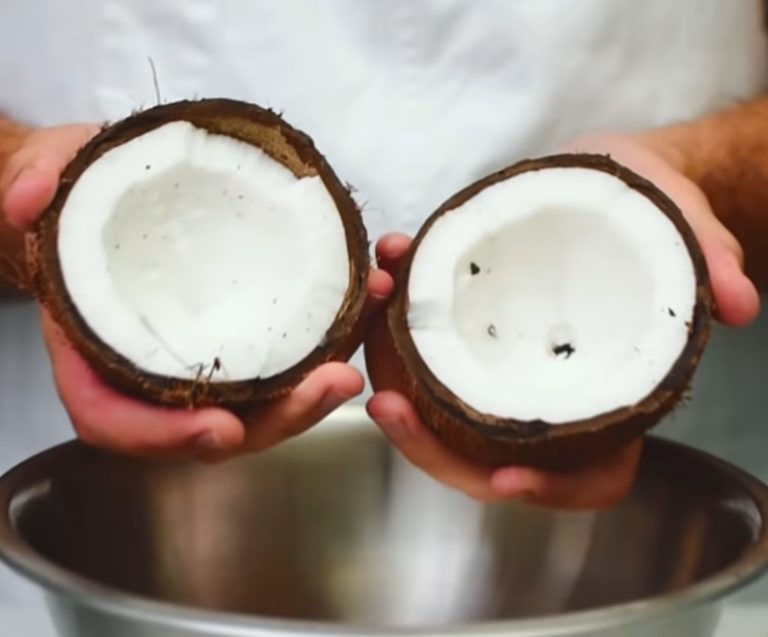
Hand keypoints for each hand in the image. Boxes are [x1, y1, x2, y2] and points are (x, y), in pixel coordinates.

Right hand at [2, 124, 394, 458]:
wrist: (114, 201)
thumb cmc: (81, 204)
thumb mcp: (52, 182)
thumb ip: (36, 188)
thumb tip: (29, 200)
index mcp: (96, 353)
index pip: (117, 419)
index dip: (164, 434)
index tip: (219, 426)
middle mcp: (153, 372)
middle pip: (210, 425)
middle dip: (277, 417)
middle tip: (334, 383)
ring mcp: (201, 362)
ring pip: (257, 405)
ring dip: (314, 392)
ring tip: (359, 358)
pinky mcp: (240, 338)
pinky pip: (282, 362)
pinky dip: (324, 347)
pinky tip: (361, 312)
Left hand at [365, 137, 754, 509]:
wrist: (611, 182)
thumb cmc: (651, 216)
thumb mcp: (685, 230)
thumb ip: (710, 266)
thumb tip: (741, 304)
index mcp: (602, 401)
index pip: (585, 476)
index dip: (549, 488)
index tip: (507, 478)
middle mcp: (543, 395)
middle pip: (488, 455)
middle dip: (433, 445)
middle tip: (392, 407)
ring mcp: (501, 367)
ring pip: (442, 408)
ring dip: (398, 380)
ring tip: (368, 347)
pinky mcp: (469, 327)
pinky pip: (426, 341)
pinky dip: (397, 314)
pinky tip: (391, 268)